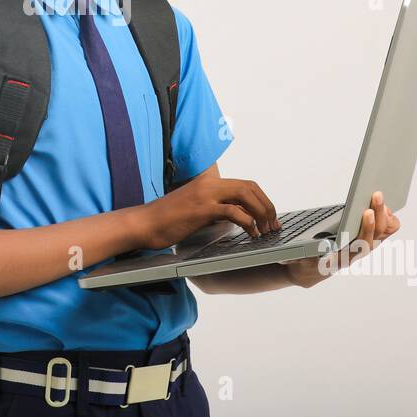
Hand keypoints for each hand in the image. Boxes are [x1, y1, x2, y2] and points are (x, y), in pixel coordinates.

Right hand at [135, 175, 278, 250]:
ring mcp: (205, 195)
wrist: (143, 223)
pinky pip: (234, 211)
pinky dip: (248, 222)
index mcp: (208, 183)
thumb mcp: (194, 210)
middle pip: (250, 186)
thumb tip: (235, 218)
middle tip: (273, 225)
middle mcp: (209, 184)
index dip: (262, 200)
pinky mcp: (202, 209)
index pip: (244, 184)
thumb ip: (213, 209)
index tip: (269, 217)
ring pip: (245, 195)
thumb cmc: (165, 220)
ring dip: (261, 212)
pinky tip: (251, 234)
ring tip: (265, 230)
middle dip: (267, 205)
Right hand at [280, 191, 398, 287]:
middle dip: (377, 214)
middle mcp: (354, 255)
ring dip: (385, 217)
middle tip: (376, 194)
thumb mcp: (294, 259)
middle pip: (375, 236)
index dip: (366, 228)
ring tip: (381, 198)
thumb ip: (293, 257)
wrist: (309, 271)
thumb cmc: (301, 261)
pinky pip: (384, 232)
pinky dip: (386, 220)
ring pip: (382, 235)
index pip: (359, 244)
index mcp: (340, 258)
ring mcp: (362, 248)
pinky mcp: (365, 242)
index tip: (367, 211)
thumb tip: (286, 258)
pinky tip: (383, 207)